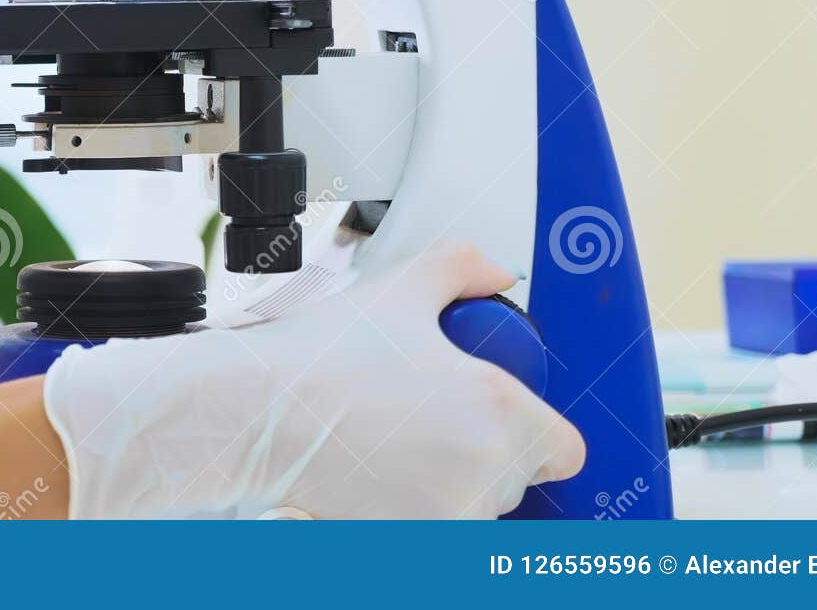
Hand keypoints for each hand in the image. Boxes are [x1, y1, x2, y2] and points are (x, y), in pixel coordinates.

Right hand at [44, 243, 584, 518]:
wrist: (252, 416)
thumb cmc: (319, 361)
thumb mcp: (399, 289)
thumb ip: (463, 265)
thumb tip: (497, 272)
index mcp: (500, 410)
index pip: (564, 450)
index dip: (536, 434)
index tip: (501, 425)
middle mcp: (486, 473)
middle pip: (514, 480)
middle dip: (480, 456)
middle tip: (427, 426)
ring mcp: (449, 520)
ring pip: (473, 512)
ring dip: (447, 491)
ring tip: (392, 453)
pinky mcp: (411, 551)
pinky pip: (434, 536)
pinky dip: (411, 518)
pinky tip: (374, 484)